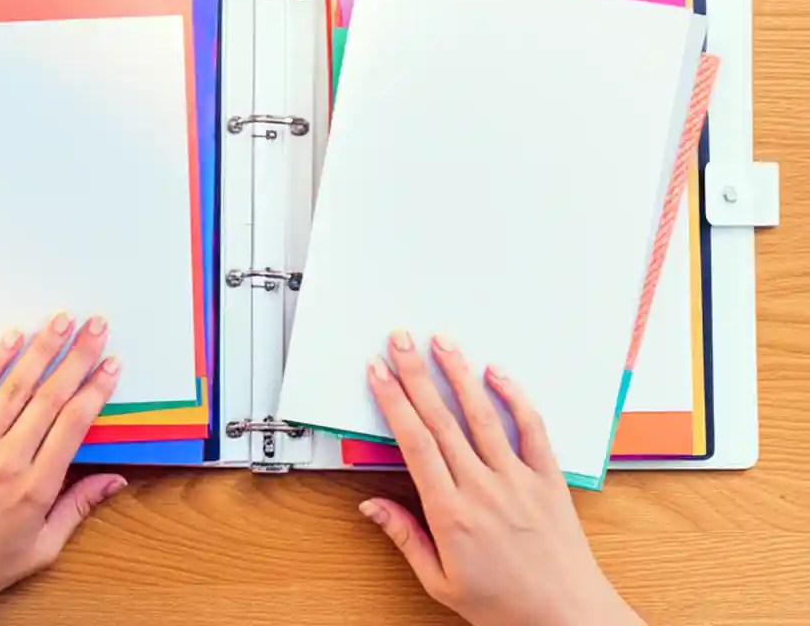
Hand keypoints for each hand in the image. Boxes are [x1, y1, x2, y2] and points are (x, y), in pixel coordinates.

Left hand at [0, 313, 125, 625]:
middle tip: (96, 325)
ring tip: (60, 320)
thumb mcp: (41, 549)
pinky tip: (9, 339)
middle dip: (77, 356)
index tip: (112, 364)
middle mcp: (8, 459)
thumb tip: (115, 480)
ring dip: (40, 349)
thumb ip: (78, 507)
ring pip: (15, 387)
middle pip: (50, 396)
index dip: (96, 389)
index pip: (74, 423)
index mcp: (36, 487)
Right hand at [359, 331, 643, 625]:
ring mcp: (518, 479)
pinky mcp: (547, 479)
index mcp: (450, 513)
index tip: (378, 373)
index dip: (393, 401)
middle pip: (441, 418)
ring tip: (442, 342)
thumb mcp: (439, 581)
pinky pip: (531, 429)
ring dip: (459, 374)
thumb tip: (372, 506)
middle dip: (415, 374)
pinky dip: (514, 397)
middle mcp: (483, 488)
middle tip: (400, 340)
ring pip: (482, 415)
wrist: (566, 617)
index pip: (414, 442)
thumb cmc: (505, 606)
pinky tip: (497, 373)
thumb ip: (405, 537)